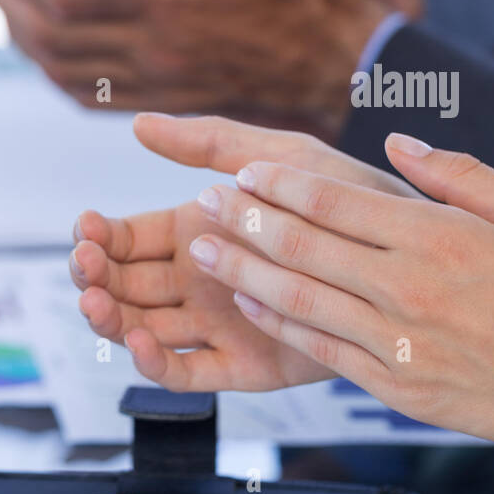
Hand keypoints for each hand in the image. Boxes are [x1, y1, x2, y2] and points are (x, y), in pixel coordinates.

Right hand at [70, 112, 416, 390]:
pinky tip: (140, 344)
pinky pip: (187, 373)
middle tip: (85, 267)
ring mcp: (218, 324)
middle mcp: (200, 280)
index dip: (99, 236)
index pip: (125, 239)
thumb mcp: (278, 159)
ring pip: (144, 331)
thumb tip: (138, 120)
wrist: (409, 256)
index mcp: (198, 231)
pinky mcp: (243, 365)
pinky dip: (156, 364)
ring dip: (111, 321)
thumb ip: (211, 141)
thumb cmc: (351, 197)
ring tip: (99, 304)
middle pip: (124, 286)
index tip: (86, 226)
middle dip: (94, 277)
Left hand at [182, 133, 493, 457]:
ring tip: (205, 251)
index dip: (278, 186)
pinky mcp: (401, 391)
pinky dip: (281, 326)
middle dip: (244, 222)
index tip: (242, 171)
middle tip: (205, 204)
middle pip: (303, 249)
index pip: (335, 203)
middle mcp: (411, 291)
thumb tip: (397, 142)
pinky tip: (254, 307)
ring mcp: (402, 346)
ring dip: (243, 274)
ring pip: (299, 302)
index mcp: (442, 237)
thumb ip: (459, 173)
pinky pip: (324, 353)